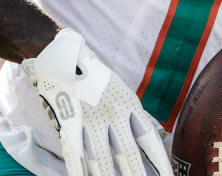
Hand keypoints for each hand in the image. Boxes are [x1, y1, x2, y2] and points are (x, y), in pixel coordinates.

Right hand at [22, 29, 170, 175]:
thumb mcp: (121, 92)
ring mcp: (90, 120)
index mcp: (129, 104)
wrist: (64, 59)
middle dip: (136, 175)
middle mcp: (112, 114)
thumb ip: (131, 116)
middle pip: (128, 154)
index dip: (158, 161)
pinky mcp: (69, 125)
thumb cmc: (96, 78)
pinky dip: (80, 172)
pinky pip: (76, 155)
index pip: (148, 138)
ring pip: (102, 159)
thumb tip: (145, 143)